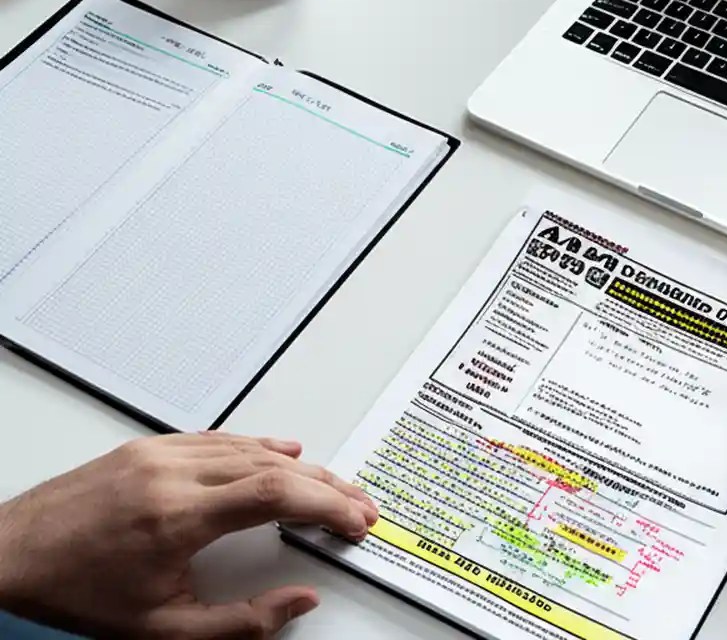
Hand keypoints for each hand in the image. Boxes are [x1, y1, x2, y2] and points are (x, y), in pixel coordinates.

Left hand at [0, 432, 377, 638]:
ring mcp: (158, 454)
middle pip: (274, 466)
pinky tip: (281, 451)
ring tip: (333, 487)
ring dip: (301, 467)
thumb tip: (298, 601)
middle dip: (327, 488)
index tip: (355, 520)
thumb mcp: (160, 631)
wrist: (7, 556)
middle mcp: (171, 474)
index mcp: (178, 517)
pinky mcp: (146, 448)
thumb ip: (240, 623)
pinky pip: (218, 439)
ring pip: (250, 448)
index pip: (276, 495)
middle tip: (359, 507)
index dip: (328, 505)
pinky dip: (258, 446)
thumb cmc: (74, 591)